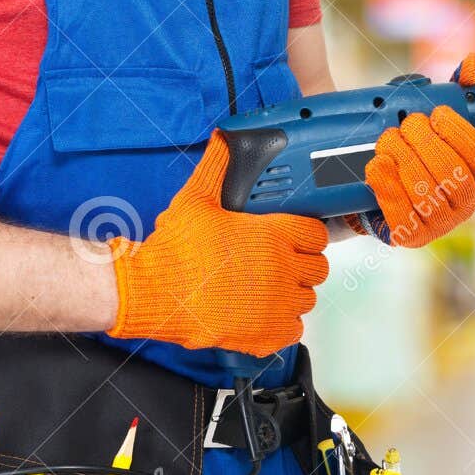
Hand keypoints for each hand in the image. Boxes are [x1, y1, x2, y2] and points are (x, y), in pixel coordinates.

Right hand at [108, 131, 329, 352]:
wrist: (156, 291)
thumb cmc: (175, 250)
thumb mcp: (196, 199)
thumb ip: (216, 167)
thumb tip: (223, 141)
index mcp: (273, 235)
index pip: (316, 234)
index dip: (307, 235)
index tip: (297, 237)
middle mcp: (282, 269)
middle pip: (318, 268)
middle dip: (304, 263)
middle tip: (282, 262)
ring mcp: (277, 304)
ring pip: (307, 298)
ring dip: (294, 292)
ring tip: (271, 287)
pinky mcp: (266, 334)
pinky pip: (295, 329)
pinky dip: (284, 323)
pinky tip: (265, 312)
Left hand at [363, 53, 474, 247]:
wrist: (379, 187)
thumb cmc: (416, 151)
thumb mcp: (433, 121)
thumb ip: (454, 92)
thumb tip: (469, 63)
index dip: (459, 132)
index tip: (435, 113)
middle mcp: (465, 202)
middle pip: (452, 175)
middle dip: (426, 144)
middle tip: (405, 125)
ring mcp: (439, 223)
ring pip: (427, 195)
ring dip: (405, 161)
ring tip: (387, 140)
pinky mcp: (411, 236)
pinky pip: (403, 217)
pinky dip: (388, 188)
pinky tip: (378, 167)